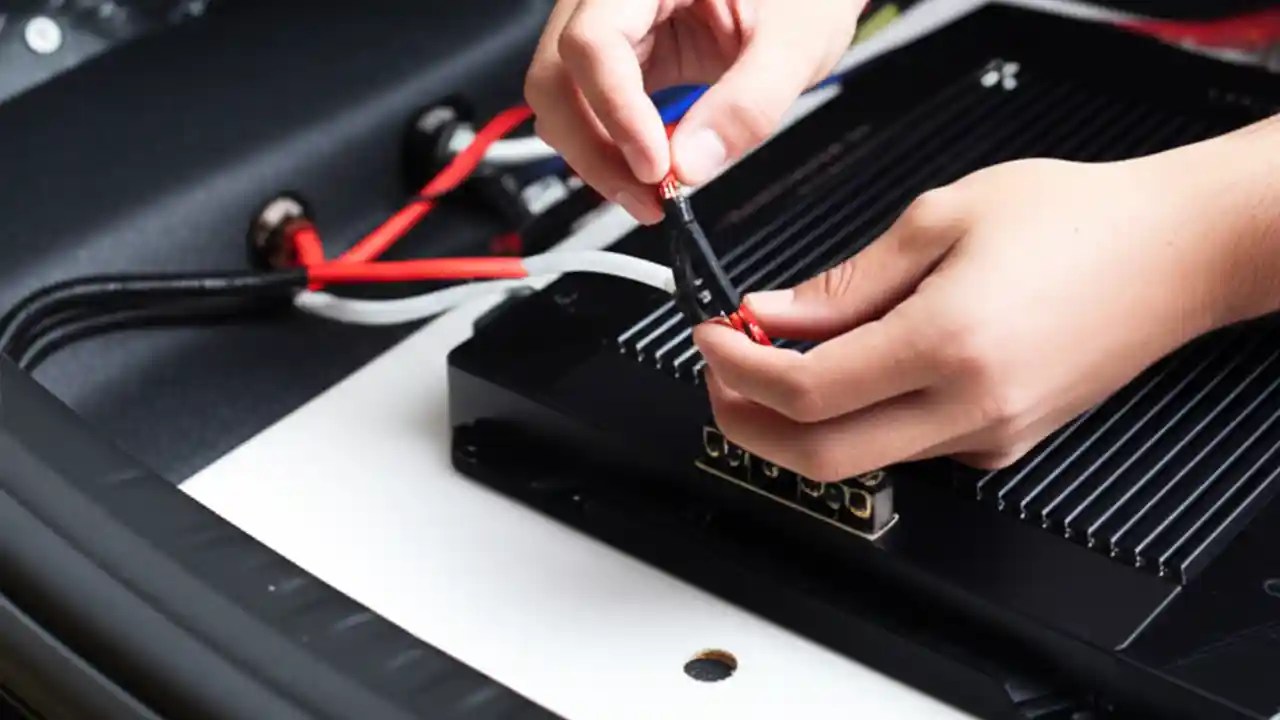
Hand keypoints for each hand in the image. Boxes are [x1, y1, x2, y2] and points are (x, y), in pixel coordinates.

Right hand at [524, 0, 862, 223]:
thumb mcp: (797, 41)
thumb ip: (748, 104)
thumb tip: (690, 167)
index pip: (594, 41)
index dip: (616, 112)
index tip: (656, 166)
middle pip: (557, 76)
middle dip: (594, 148)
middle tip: (647, 197)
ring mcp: (613, 23)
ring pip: (564, 98)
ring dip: (598, 156)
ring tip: (653, 192)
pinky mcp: (624, 55)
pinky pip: (592, 106)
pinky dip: (613, 147)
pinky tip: (650, 172)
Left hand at [694, 149, 1266, 481]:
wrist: (1173, 254)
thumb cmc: (1076, 222)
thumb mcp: (940, 219)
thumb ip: (843, 284)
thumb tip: (770, 315)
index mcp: (947, 346)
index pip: (803, 392)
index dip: (736, 369)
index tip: (710, 335)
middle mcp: (969, 409)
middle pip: (817, 457)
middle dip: (745, 422)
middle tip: (720, 371)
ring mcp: (989, 438)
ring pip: (858, 459)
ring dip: (797, 421)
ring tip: (777, 358)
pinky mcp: (1002, 444)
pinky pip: (905, 448)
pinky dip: (856, 419)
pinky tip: (848, 371)